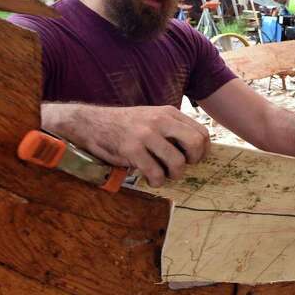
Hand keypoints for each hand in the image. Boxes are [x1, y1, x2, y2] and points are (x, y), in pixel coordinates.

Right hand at [42, 104, 209, 186]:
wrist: (91, 123)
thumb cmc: (125, 125)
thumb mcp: (152, 118)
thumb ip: (172, 128)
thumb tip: (196, 149)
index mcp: (168, 113)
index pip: (201, 133)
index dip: (202, 151)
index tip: (193, 159)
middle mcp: (160, 121)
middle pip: (195, 144)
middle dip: (193, 162)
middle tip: (180, 167)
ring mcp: (146, 135)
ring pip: (177, 162)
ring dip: (173, 175)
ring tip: (163, 175)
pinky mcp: (131, 150)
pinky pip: (156, 173)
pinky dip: (156, 181)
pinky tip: (150, 179)